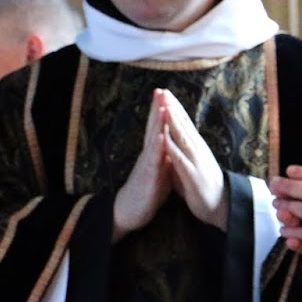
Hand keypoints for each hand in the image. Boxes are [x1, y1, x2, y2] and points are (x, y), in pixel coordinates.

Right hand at [113, 91, 172, 242]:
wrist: (129, 212)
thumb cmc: (146, 190)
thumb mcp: (159, 169)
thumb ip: (164, 155)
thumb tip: (172, 140)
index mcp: (153, 153)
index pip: (156, 128)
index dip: (160, 111)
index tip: (165, 92)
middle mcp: (147, 155)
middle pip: (153, 128)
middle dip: (158, 109)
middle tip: (160, 90)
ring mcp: (146, 165)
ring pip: (153, 141)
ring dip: (157, 124)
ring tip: (162, 106)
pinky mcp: (146, 178)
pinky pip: (152, 161)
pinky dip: (157, 148)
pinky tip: (161, 137)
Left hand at [162, 91, 225, 229]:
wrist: (220, 206)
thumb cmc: (203, 186)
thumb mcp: (191, 164)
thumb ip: (182, 152)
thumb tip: (172, 140)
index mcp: (196, 147)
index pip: (185, 123)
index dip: (175, 108)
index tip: (165, 93)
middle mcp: (197, 150)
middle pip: (184, 125)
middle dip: (173, 108)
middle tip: (164, 91)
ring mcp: (195, 161)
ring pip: (183, 137)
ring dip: (173, 122)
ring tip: (164, 107)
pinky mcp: (192, 175)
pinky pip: (180, 159)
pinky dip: (172, 148)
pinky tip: (164, 138)